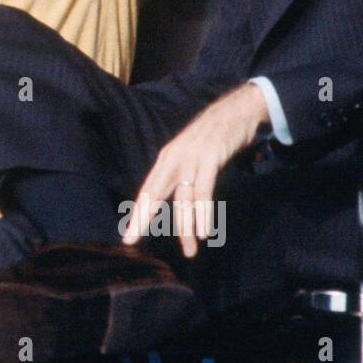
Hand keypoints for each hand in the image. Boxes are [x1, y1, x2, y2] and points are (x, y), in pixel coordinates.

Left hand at [123, 84, 267, 257]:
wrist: (234, 111)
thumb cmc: (211, 137)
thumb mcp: (189, 154)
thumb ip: (180, 174)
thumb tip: (173, 199)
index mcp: (166, 160)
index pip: (148, 191)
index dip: (138, 213)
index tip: (129, 236)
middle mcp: (173, 159)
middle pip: (154, 193)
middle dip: (142, 217)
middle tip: (132, 240)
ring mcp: (190, 158)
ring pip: (183, 198)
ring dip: (186, 227)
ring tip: (189, 250)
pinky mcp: (210, 158)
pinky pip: (203, 190)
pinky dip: (203, 212)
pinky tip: (204, 231)